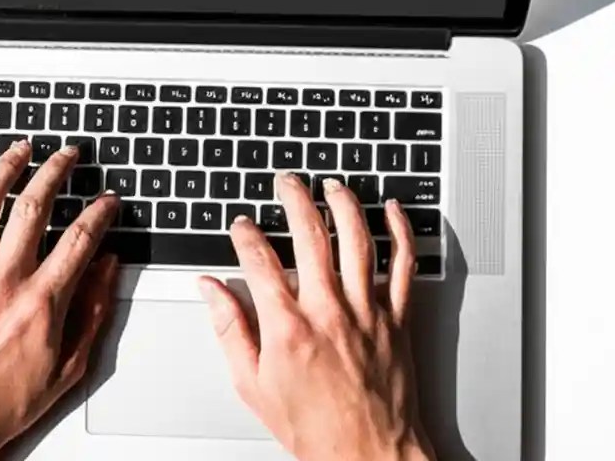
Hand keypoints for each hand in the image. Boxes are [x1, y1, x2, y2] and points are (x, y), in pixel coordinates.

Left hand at [0, 140, 120, 460]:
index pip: (80, 239)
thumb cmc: (3, 402)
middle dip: (57, 171)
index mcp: (42, 303)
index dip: (100, 212)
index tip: (107, 200)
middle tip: (68, 155)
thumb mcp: (68, 367)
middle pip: (35, 208)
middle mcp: (4, 282)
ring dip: (6, 169)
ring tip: (21, 148)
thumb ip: (93, 312)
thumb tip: (108, 269)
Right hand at [199, 174, 433, 460]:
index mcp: (287, 328)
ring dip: (343, 204)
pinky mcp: (397, 319)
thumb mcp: (252, 385)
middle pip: (309, 235)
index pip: (259, 260)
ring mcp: (366, 312)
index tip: (241, 224)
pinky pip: (403, 265)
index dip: (246, 234)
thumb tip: (211, 291)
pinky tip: (391, 210)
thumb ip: (229, 330)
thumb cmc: (314, 429)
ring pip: (357, 240)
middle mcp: (327, 311)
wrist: (369, 455)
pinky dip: (400, 232)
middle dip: (294, 199)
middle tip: (287, 181)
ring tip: (331, 184)